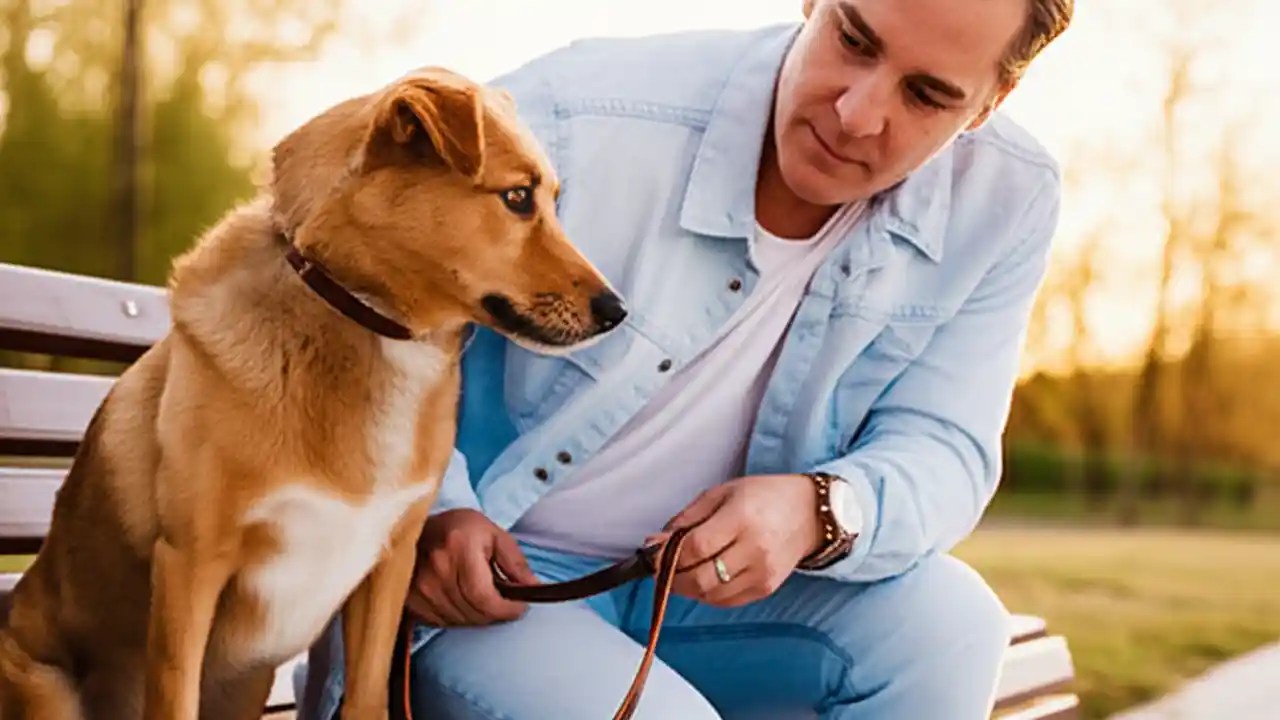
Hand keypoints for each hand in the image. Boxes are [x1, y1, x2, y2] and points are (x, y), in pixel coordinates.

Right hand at [405, 509, 538, 626]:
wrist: (416, 526)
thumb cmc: (460, 529)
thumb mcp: (494, 534)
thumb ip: (516, 562)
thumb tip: (534, 589)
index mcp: (459, 547)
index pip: (485, 597)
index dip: (506, 609)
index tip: (521, 607)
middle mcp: (436, 570)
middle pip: (474, 613)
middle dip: (497, 614)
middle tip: (506, 603)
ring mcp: (419, 588)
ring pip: (460, 621)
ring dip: (478, 616)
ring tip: (484, 598)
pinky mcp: (410, 600)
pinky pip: (442, 623)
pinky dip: (459, 617)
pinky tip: (464, 601)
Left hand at [646, 475, 823, 607]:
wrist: (809, 513)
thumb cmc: (762, 497)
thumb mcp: (720, 494)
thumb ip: (686, 519)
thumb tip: (655, 545)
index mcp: (741, 518)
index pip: (695, 547)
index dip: (666, 556)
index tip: (651, 556)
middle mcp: (755, 549)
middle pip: (700, 578)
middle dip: (671, 578)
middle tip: (660, 570)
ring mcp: (763, 573)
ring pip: (710, 595)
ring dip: (687, 588)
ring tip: (680, 572)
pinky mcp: (766, 588)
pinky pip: (726, 601)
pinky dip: (707, 594)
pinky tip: (703, 578)